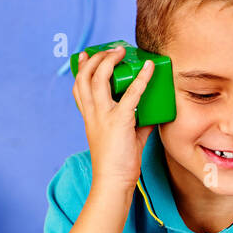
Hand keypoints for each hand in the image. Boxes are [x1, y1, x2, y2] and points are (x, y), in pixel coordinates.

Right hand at [72, 46, 153, 192]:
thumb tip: (154, 112)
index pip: (78, 87)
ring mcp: (103, 116)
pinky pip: (131, 94)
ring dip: (110, 61)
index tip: (86, 56)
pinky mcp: (119, 121)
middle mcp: (92, 113)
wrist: (114, 181)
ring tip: (122, 51)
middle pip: (85, 77)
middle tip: (111, 50)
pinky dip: (142, 79)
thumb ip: (139, 122)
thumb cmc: (119, 163)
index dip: (80, 68)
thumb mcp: (128, 137)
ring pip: (98, 79)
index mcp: (89, 117)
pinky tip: (149, 68)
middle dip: (96, 59)